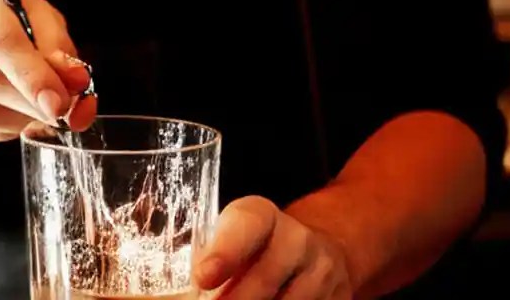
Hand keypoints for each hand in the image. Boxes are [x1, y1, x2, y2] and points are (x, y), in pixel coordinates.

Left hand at [195, 196, 353, 299]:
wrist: (318, 253)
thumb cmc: (257, 249)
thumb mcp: (234, 239)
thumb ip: (208, 258)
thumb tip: (170, 292)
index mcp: (262, 216)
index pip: (247, 225)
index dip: (225, 252)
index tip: (202, 277)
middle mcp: (297, 239)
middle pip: (266, 276)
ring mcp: (323, 271)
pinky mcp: (339, 296)